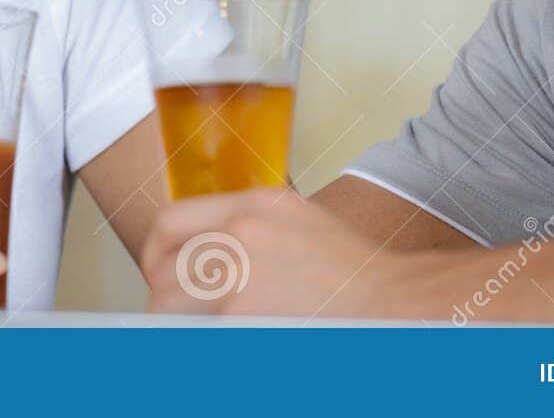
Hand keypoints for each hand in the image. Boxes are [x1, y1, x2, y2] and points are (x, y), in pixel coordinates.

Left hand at [140, 187, 421, 317]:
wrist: (399, 306)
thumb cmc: (357, 276)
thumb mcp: (299, 223)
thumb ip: (249, 228)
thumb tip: (204, 255)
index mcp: (254, 207)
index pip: (169, 223)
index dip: (154, 255)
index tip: (159, 275)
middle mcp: (242, 237)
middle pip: (163, 274)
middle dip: (165, 302)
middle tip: (180, 319)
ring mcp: (242, 283)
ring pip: (169, 312)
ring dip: (178, 329)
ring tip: (202, 335)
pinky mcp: (245, 325)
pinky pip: (198, 338)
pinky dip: (200, 345)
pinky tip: (226, 344)